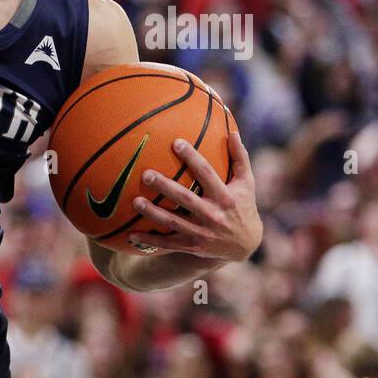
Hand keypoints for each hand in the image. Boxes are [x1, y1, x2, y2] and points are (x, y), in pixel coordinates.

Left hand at [127, 131, 262, 259]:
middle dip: (165, 186)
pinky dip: (150, 241)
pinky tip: (130, 235)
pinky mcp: (192, 246)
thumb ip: (239, 158)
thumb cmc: (242, 205)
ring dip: (153, 213)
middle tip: (145, 174)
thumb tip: (233, 131)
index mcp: (225, 197)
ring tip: (134, 202)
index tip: (176, 142)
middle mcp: (213, 215)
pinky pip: (168, 244)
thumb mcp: (246, 183)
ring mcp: (201, 232)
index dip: (192, 158)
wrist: (244, 245)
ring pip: (173, 222)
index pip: (207, 174)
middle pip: (185, 199)